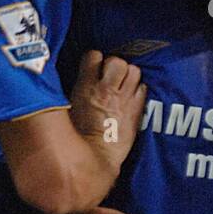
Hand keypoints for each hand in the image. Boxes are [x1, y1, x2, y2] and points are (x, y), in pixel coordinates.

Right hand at [68, 50, 146, 170]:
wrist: (96, 157)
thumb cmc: (78, 135)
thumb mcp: (68, 107)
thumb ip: (77, 87)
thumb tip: (80, 76)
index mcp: (85, 87)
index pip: (93, 56)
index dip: (95, 60)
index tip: (95, 67)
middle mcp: (106, 89)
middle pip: (117, 61)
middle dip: (115, 66)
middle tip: (112, 77)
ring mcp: (124, 98)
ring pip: (134, 70)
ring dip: (130, 76)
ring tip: (124, 85)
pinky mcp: (137, 109)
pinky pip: (143, 88)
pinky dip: (139, 90)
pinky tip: (132, 97)